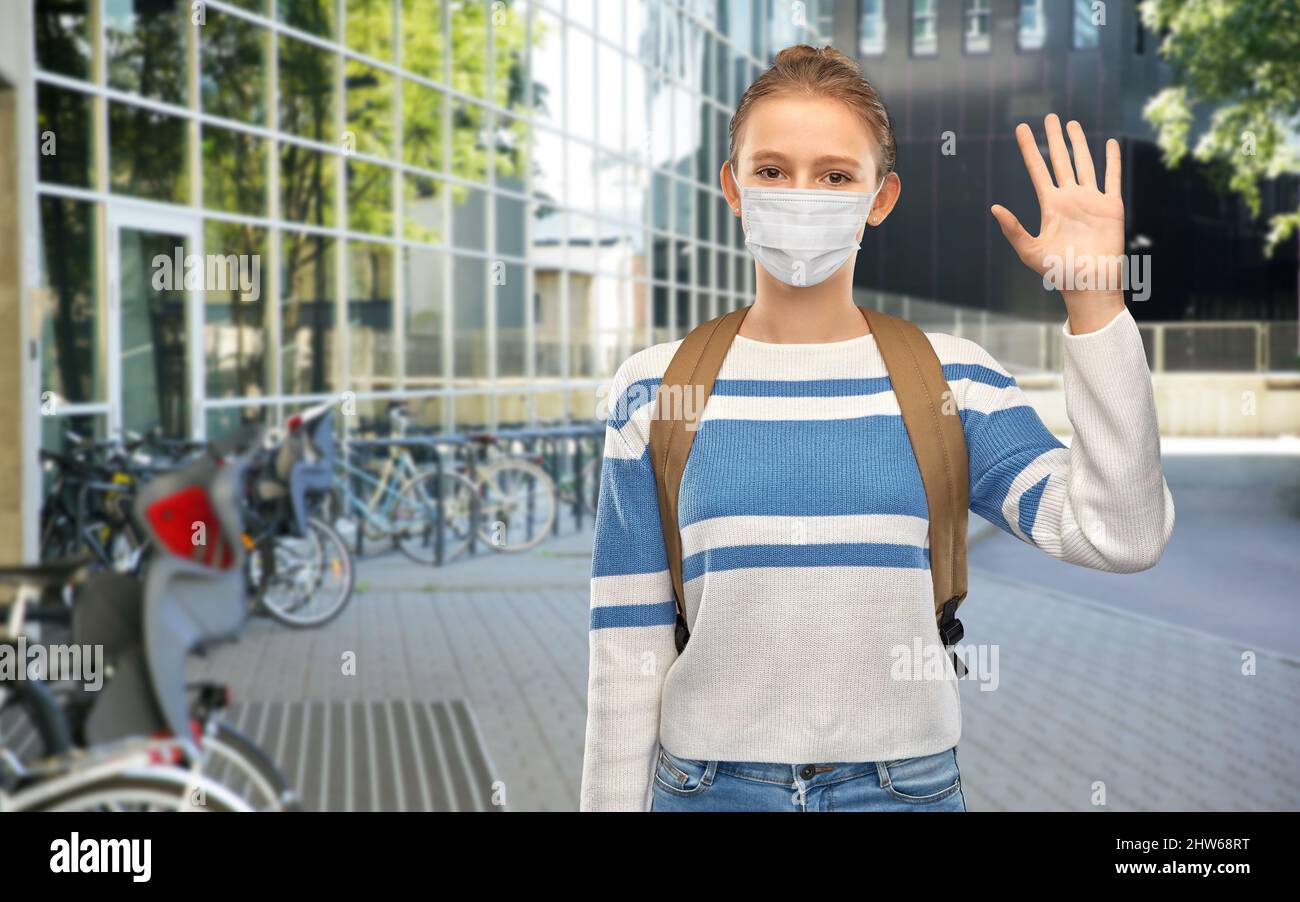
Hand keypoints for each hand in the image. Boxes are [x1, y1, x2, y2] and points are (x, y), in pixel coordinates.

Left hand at [992, 115, 1127, 331]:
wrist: (1089, 282)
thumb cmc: (1058, 272)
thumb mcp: (1029, 250)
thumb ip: (1013, 229)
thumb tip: (994, 208)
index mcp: (1050, 206)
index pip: (1038, 170)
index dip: (1029, 149)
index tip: (1021, 129)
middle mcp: (1070, 198)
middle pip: (1060, 160)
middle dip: (1054, 138)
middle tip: (1049, 116)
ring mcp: (1091, 200)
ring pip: (1084, 164)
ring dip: (1079, 144)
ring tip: (1071, 124)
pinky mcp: (1111, 206)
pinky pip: (1111, 178)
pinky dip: (1111, 160)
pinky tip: (1108, 143)